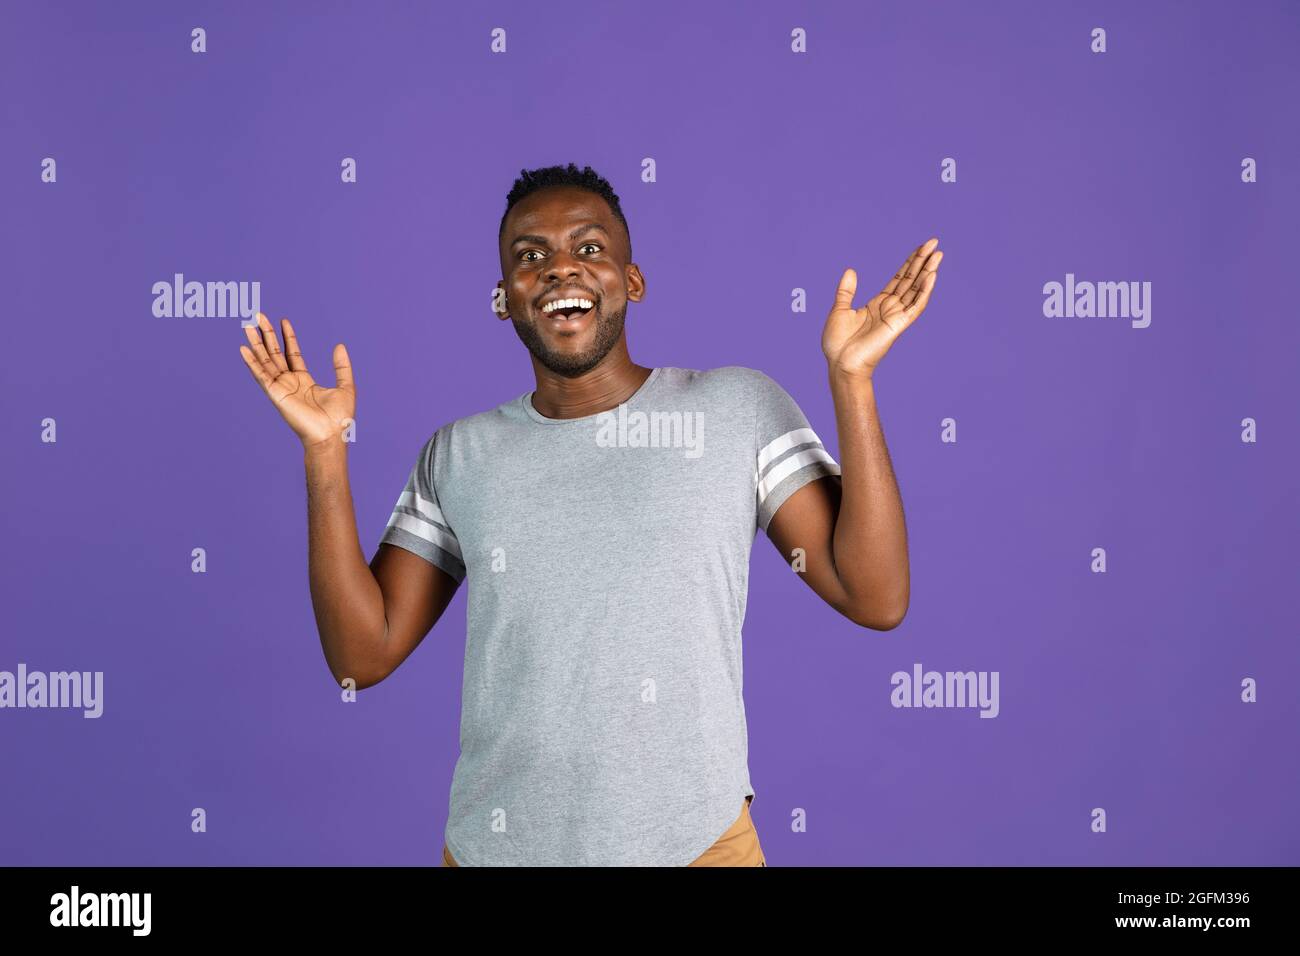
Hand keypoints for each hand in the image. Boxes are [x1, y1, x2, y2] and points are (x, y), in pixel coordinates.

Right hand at [239, 313, 355, 449]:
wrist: (331, 435)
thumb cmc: (339, 418)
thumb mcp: (345, 386)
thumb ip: (341, 366)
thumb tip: (339, 345)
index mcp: (304, 381)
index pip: (292, 354)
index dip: (288, 337)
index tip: (283, 320)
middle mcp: (290, 382)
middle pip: (275, 353)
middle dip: (267, 335)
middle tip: (259, 316)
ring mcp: (281, 388)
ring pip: (265, 360)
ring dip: (256, 343)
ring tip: (248, 325)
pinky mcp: (275, 394)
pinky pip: (261, 375)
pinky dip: (252, 362)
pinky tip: (243, 349)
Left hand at [822, 237, 942, 378]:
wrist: (840, 364)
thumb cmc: (838, 344)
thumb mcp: (839, 310)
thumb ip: (846, 291)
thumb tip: (850, 270)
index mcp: (878, 304)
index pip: (899, 279)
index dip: (909, 263)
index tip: (920, 248)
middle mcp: (890, 308)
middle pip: (911, 280)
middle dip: (922, 261)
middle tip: (934, 243)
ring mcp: (896, 316)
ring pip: (916, 290)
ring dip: (928, 271)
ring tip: (938, 255)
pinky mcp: (898, 325)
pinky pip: (915, 306)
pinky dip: (924, 291)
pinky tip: (932, 276)